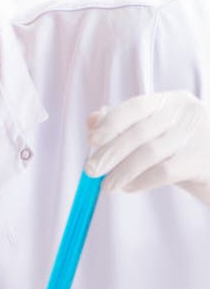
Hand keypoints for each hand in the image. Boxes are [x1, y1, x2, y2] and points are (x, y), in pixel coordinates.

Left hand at [85, 90, 209, 204]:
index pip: (135, 106)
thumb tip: (92, 120)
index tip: (91, 141)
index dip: (110, 123)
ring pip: (149, 153)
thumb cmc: (182, 151)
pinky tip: (129, 187)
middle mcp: (186, 113)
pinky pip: (164, 172)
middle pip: (139, 132)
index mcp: (171, 101)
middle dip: (110, 152)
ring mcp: (199, 135)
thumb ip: (124, 125)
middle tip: (90, 170)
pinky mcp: (204, 160)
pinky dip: (141, 181)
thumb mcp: (155, 135)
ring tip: (107, 186)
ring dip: (121, 172)